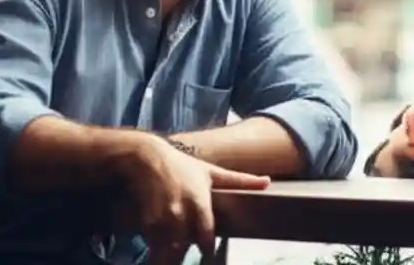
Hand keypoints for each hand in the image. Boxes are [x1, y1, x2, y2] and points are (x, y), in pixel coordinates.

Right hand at [119, 135, 269, 264]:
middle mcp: (180, 213)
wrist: (147, 158)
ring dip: (169, 256)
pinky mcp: (146, 221)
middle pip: (183, 248)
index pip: (206, 237)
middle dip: (184, 256)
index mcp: (200, 202)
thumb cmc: (183, 166)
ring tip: (172, 257)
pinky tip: (160, 246)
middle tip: (185, 258)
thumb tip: (267, 182)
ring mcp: (161, 218)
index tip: (208, 255)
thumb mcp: (212, 172)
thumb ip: (241, 180)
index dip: (208, 250)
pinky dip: (156, 246)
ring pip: (166, 250)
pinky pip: (152, 243)